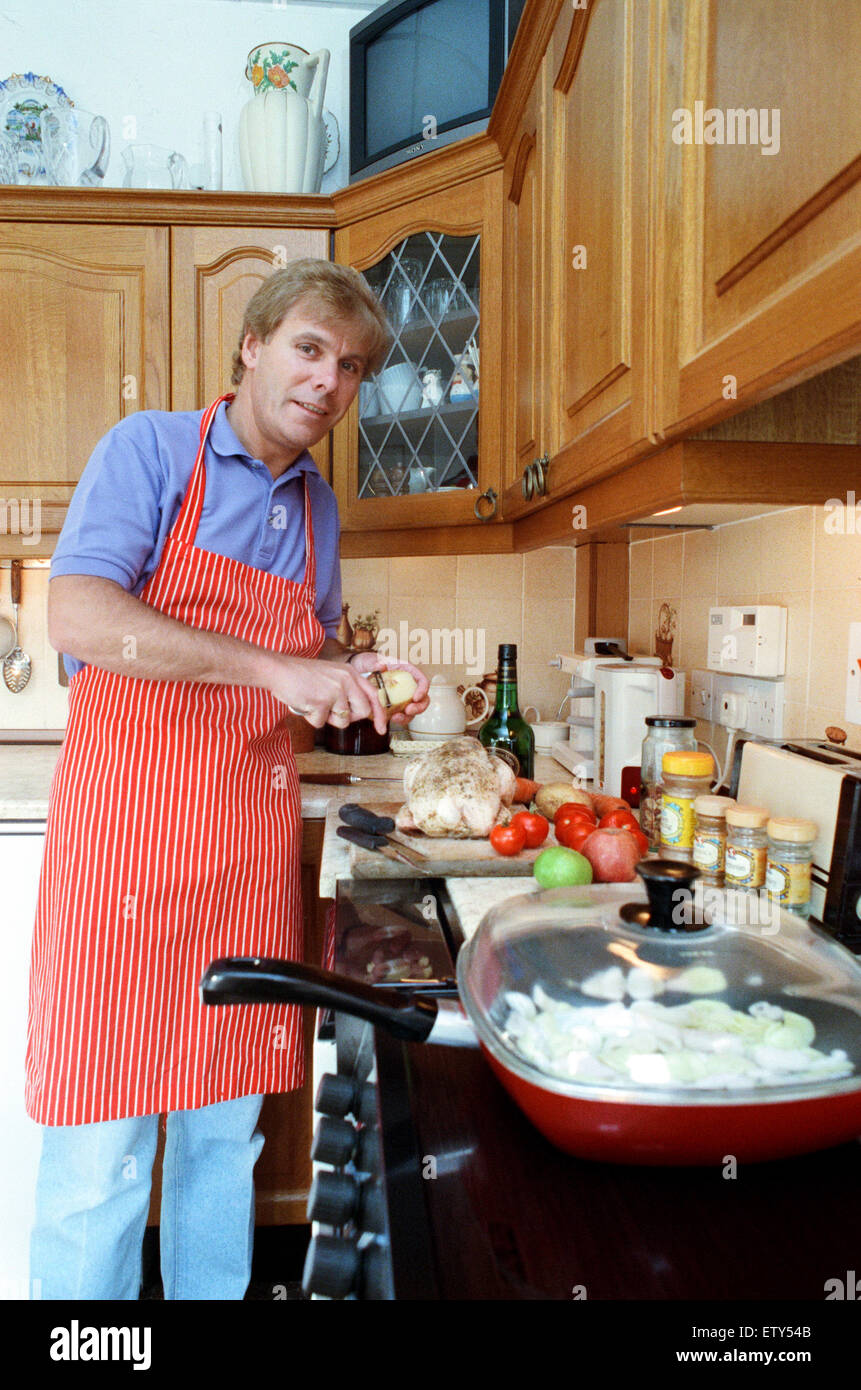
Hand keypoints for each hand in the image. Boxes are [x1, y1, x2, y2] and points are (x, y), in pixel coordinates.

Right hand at [264, 652, 387, 734]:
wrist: (279, 670)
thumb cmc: (302, 675)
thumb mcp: (331, 674)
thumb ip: (347, 689)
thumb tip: (358, 712)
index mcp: (350, 673)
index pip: (374, 695)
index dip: (380, 714)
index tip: (381, 729)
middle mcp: (346, 681)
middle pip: (362, 712)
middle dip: (349, 718)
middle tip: (331, 712)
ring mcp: (334, 691)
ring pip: (342, 721)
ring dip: (327, 718)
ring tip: (314, 704)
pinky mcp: (321, 702)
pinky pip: (320, 723)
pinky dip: (311, 719)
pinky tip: (304, 705)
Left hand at [349, 653, 429, 727]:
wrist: (355, 673)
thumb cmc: (365, 663)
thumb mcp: (368, 660)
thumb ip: (374, 662)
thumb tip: (381, 666)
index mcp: (406, 671)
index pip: (422, 680)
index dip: (423, 689)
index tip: (415, 697)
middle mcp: (407, 685)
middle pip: (423, 698)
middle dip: (418, 707)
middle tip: (408, 711)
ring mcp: (401, 697)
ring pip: (413, 710)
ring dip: (407, 717)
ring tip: (396, 718)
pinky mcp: (394, 706)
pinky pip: (401, 715)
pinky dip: (398, 720)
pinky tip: (389, 719)